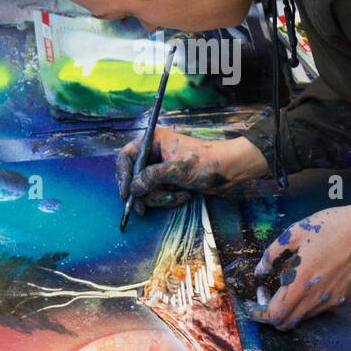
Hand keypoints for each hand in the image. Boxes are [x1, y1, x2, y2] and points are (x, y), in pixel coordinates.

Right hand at [115, 128, 266, 214]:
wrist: (228, 171)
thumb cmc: (205, 162)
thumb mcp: (177, 169)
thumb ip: (152, 177)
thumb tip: (133, 189)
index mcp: (153, 141)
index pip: (126, 157)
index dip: (122, 175)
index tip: (126, 193)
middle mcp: (153, 154)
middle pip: (133, 178)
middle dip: (144, 193)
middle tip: (143, 209)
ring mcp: (159, 169)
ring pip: (145, 190)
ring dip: (160, 198)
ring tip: (178, 195)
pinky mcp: (167, 182)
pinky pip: (157, 195)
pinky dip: (168, 199)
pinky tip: (184, 196)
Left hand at [243, 200, 350, 329]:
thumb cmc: (331, 226)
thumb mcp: (295, 231)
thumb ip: (272, 254)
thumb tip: (260, 270)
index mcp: (301, 283)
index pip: (273, 315)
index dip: (257, 313)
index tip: (251, 303)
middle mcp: (316, 298)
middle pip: (287, 323)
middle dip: (271, 314)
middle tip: (267, 292)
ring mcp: (333, 301)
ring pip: (304, 316)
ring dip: (291, 307)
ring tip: (291, 281)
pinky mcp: (346, 299)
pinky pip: (321, 307)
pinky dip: (309, 301)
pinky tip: (314, 279)